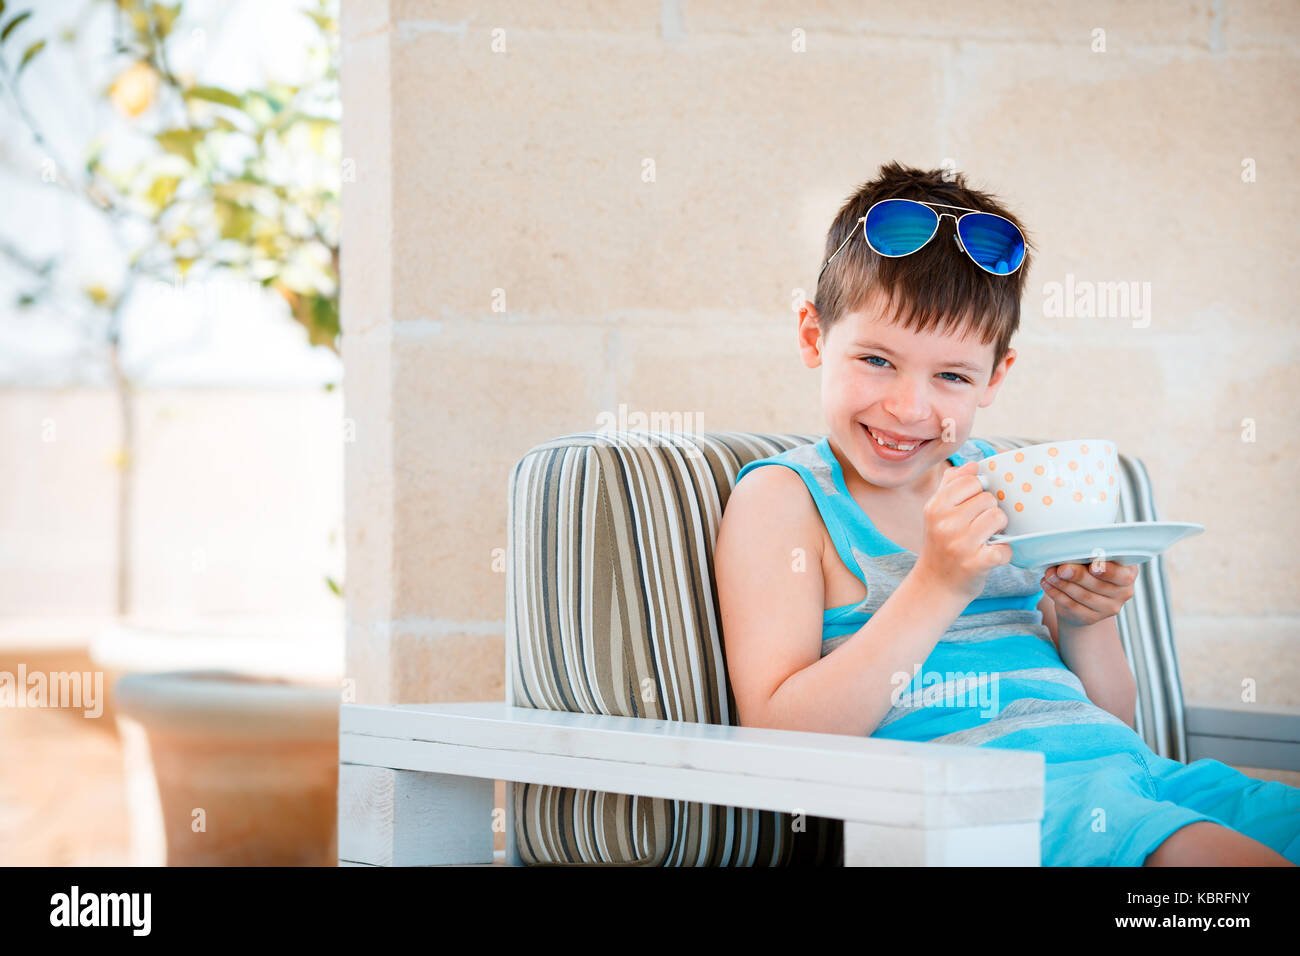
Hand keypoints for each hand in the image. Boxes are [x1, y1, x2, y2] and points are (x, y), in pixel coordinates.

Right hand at [914, 461, 1012, 600]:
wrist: (935, 585)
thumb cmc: (941, 544)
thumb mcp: (937, 512)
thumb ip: (952, 484)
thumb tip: (974, 465)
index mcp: (935, 507)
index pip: (972, 481)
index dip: (979, 492)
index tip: (974, 508)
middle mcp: (945, 524)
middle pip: (989, 499)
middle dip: (990, 512)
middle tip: (980, 527)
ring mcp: (960, 544)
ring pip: (999, 518)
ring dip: (1000, 530)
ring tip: (988, 539)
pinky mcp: (975, 564)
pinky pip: (1005, 548)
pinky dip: (1004, 553)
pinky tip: (993, 556)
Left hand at [1040, 559, 1138, 627]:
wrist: (1086, 597)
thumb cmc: (1090, 570)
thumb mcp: (1094, 558)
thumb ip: (1087, 555)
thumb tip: (1070, 551)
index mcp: (1128, 573)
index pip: (1122, 575)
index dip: (1108, 571)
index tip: (1093, 565)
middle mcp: (1123, 592)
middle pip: (1098, 585)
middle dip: (1077, 575)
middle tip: (1061, 568)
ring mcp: (1108, 608)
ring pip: (1083, 596)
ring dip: (1063, 584)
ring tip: (1049, 574)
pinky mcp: (1091, 617)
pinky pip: (1072, 606)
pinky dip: (1057, 594)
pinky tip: (1047, 584)